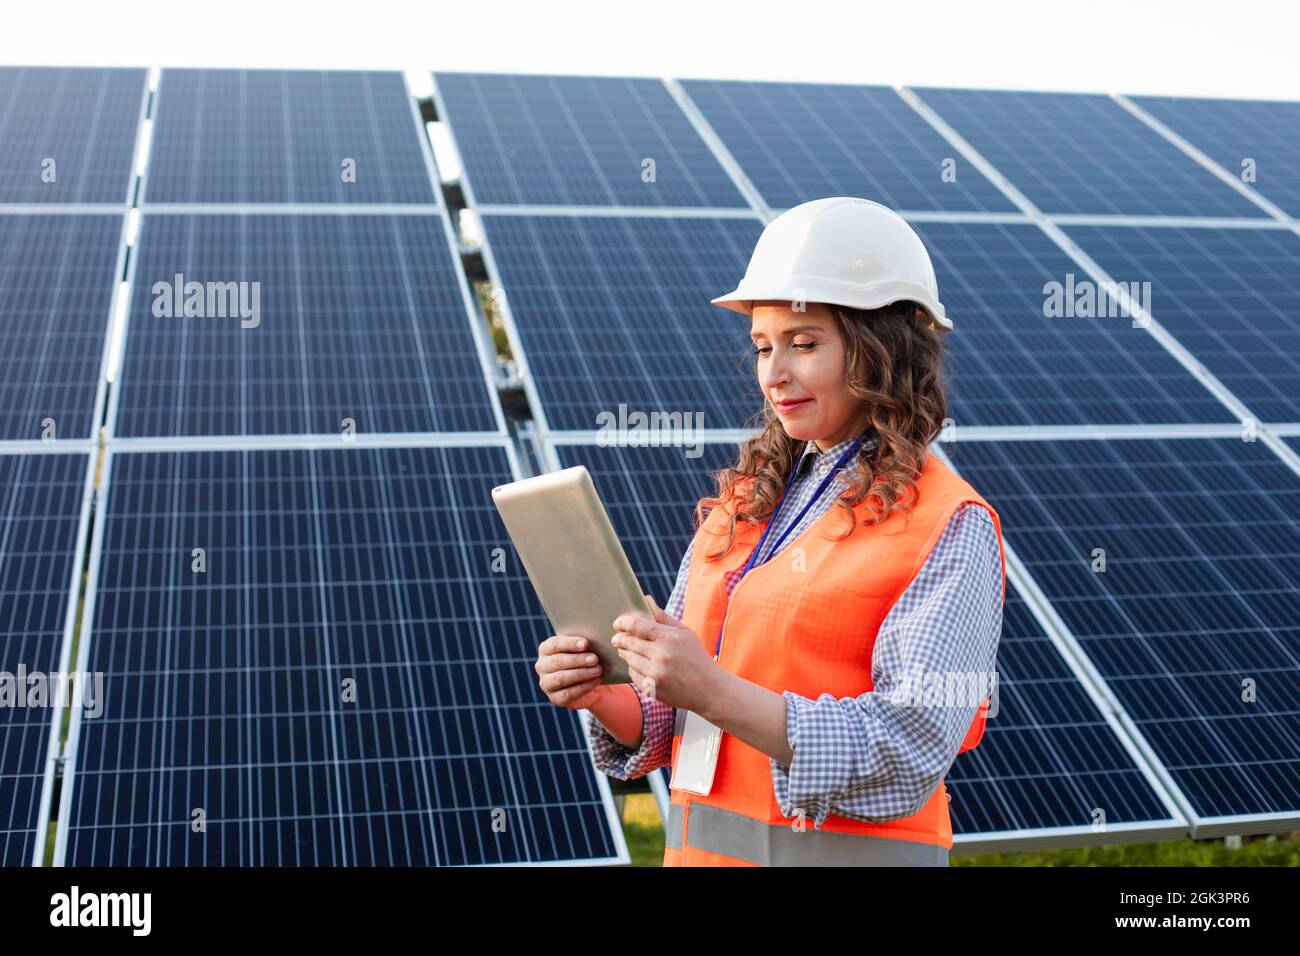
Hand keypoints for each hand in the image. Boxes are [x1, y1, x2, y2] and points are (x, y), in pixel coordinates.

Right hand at [535, 634, 608, 709]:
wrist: (589, 682)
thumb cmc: (585, 659)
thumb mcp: (583, 649)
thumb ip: (582, 644)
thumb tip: (590, 643)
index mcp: (546, 649)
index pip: (554, 644)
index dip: (570, 644)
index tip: (586, 644)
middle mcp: (542, 666)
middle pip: (557, 661)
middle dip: (577, 660)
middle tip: (594, 659)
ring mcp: (546, 683)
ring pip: (561, 678)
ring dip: (581, 673)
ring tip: (597, 670)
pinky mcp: (555, 698)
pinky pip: (568, 693)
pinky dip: (584, 687)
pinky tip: (595, 681)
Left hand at [612, 595, 719, 711]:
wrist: (709, 689)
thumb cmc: (697, 657)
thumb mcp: (685, 633)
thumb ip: (663, 617)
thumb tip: (646, 599)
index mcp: (669, 637)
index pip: (637, 625)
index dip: (623, 622)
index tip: (618, 623)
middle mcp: (661, 655)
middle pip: (629, 642)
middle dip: (620, 638)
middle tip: (617, 638)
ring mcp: (655, 674)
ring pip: (629, 658)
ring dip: (624, 652)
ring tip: (626, 649)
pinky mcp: (651, 689)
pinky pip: (633, 674)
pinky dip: (633, 668)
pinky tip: (639, 665)